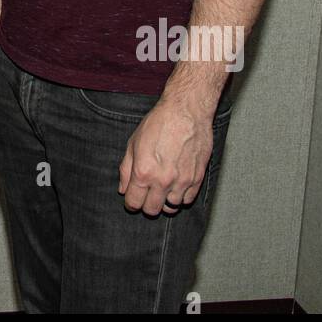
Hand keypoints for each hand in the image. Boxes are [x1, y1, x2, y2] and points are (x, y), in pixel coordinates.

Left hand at [118, 96, 213, 215]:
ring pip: (171, 208)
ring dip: (164, 202)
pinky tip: (176, 186)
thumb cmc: (158, 123)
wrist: (186, 111)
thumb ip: (126, 169)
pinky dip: (181, 197)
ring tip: (162, 190)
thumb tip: (123, 189)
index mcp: (143, 172)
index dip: (131, 203)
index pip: (134, 203)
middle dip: (146, 205)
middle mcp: (163, 181)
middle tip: (146, 195)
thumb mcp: (133, 143)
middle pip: (152, 210)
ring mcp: (182, 181)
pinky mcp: (197, 178)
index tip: (132, 199)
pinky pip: (188, 200)